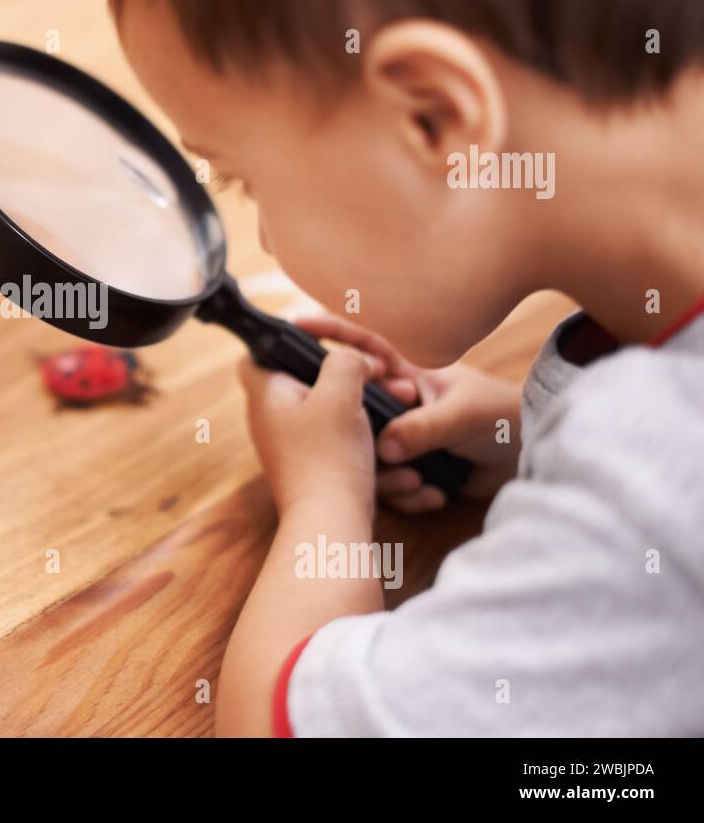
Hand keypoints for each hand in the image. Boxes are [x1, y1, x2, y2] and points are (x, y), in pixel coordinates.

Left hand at [238, 347, 377, 516]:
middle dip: (347, 378)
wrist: (330, 524)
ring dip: (366, 411)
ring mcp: (292, 447)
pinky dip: (368, 441)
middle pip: (305, 382)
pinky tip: (391, 449)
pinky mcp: (314, 469)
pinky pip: (343, 444)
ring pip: (332, 414)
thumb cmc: (328, 458)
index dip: (281, 342)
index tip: (316, 340)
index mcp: (266, 395)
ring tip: (397, 406)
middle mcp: (272, 420)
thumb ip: (344, 361)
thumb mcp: (340, 393)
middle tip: (377, 376)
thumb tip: (354, 359)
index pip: (254, 355)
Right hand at [293, 314, 522, 510]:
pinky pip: (387, 485)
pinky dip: (408, 496)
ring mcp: (398, 437)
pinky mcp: (406, 468)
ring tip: (418, 483)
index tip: (296, 326)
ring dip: (388, 478)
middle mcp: (394, 404)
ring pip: (364, 456)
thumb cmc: (499, 417)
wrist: (526, 456)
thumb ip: (423, 427)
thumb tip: (386, 448)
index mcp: (405, 374)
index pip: (361, 346)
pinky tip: (434, 495)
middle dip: (358, 441)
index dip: (328, 332)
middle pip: (350, 414)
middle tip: (387, 454)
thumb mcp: (462, 416)